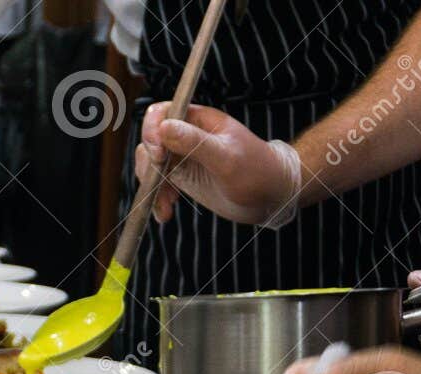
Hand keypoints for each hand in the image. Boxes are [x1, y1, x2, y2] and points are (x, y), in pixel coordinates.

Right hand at [136, 102, 301, 226]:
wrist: (271, 195)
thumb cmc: (257, 171)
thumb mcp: (226, 157)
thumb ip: (194, 142)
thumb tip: (164, 127)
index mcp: (200, 121)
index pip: (163, 113)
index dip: (153, 131)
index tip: (160, 155)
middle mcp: (188, 136)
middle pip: (151, 140)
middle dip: (149, 163)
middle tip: (160, 183)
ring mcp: (184, 157)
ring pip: (150, 164)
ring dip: (151, 185)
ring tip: (166, 205)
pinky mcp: (183, 177)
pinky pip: (158, 184)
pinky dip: (157, 199)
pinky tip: (166, 213)